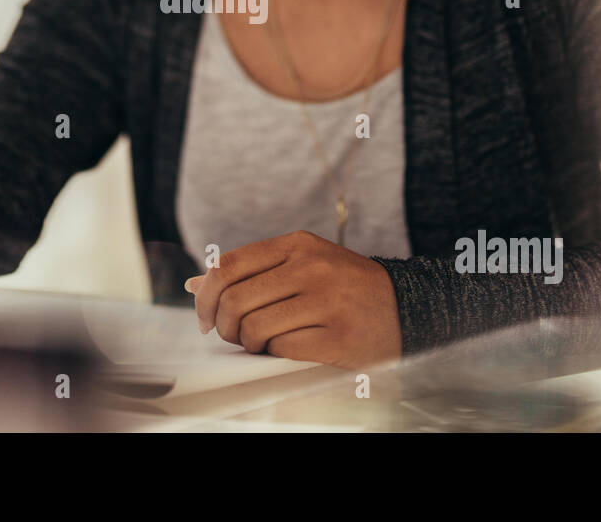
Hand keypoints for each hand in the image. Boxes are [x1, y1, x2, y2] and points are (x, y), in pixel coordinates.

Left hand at [186, 230, 401, 369]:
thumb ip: (251, 270)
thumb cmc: (343, 286)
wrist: (404, 307)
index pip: (229, 266)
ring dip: (248, 343)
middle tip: (232, 334)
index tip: (205, 314)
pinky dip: (274, 355)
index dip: (206, 295)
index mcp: (298, 244)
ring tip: (261, 342)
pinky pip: (281, 351)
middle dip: (224, 325)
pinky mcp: (337, 338)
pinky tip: (286, 349)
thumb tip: (195, 285)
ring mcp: (326, 303)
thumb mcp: (302, 262)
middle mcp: (311, 268)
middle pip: (235, 301)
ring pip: (254, 329)